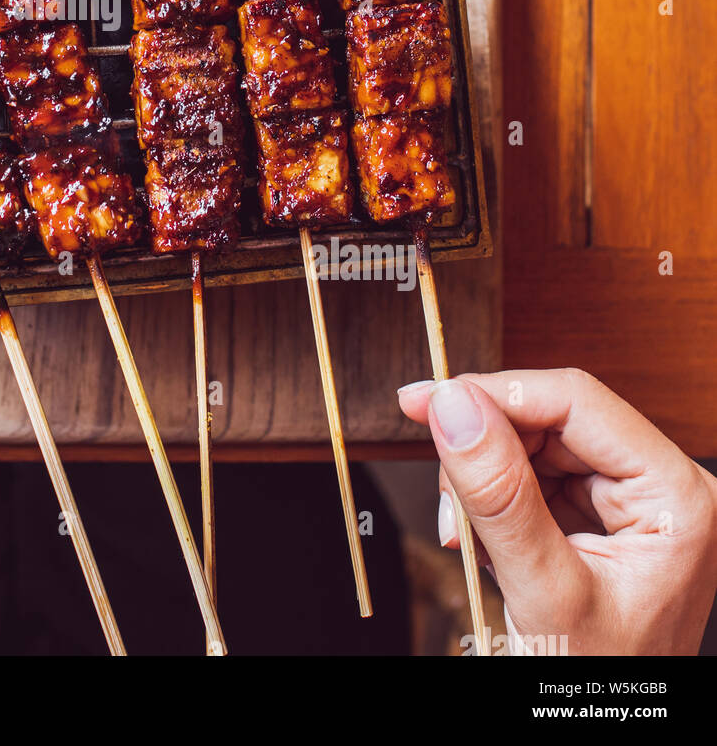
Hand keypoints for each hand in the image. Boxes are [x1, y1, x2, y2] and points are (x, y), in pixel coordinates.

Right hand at [399, 369, 716, 654]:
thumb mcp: (545, 591)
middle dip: (486, 447)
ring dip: (483, 476)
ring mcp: (628, 499)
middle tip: (443, 484)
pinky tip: (481, 535)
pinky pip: (530, 472)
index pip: (576, 402)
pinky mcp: (597, 513)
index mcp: (676, 496)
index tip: (430, 399)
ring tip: (465, 530)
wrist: (598, 727)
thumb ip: (499, 496)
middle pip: (551, 418)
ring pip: (533, 442)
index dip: (496, 392)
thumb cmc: (600, 680)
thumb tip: (455, 409)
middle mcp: (659, 485)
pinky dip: (492, 497)